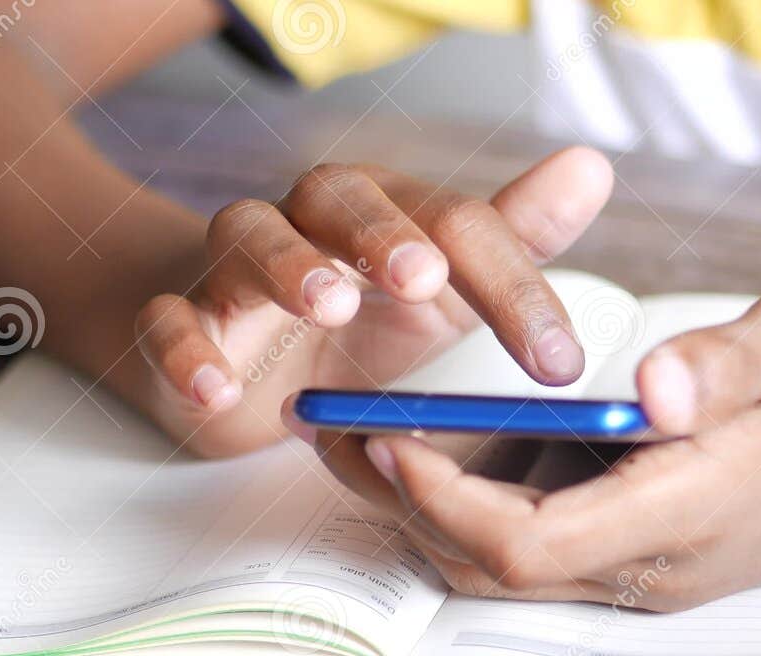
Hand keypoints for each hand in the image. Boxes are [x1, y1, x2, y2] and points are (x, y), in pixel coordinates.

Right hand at [131, 147, 613, 455]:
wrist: (234, 348)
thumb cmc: (351, 314)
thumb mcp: (441, 289)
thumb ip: (511, 240)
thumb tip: (591, 167)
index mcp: (385, 214)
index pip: (454, 225)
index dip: (509, 287)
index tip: (555, 361)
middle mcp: (308, 225)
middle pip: (338, 200)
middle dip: (383, 235)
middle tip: (424, 278)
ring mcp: (235, 272)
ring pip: (247, 239)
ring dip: (286, 268)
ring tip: (325, 307)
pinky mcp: (180, 324)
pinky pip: (169, 323)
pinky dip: (187, 350)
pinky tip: (218, 384)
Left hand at [314, 285, 760, 610]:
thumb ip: (727, 362)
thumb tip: (648, 384)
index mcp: (686, 514)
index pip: (521, 542)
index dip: (437, 497)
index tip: (385, 434)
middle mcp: (657, 566)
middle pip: (493, 569)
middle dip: (407, 506)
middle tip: (340, 430)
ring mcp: (656, 572)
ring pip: (512, 568)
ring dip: (437, 509)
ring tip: (375, 433)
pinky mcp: (658, 557)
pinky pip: (547, 548)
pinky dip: (487, 504)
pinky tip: (464, 441)